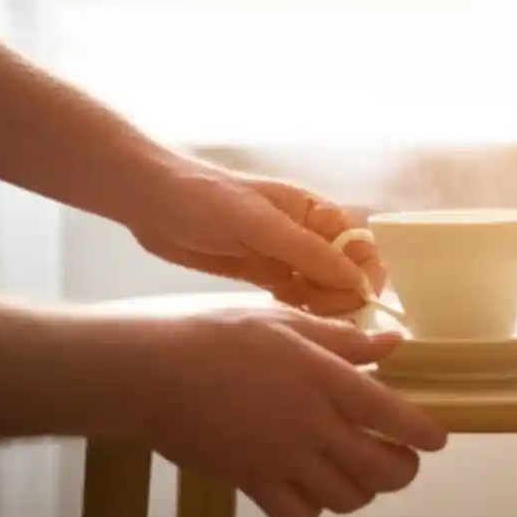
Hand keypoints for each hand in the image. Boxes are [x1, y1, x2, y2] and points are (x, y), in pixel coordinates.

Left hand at [129, 162, 385, 315]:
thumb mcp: (262, 225)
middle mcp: (305, 234)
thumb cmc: (207, 201)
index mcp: (314, 212)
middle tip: (321, 310)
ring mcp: (283, 255)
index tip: (362, 302)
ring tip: (305, 316)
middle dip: (343, 295)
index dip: (367, 274)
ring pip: (321, 287)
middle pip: (344, 272)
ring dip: (322, 305)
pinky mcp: (261, 273)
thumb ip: (310, 253)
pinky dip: (298, 308)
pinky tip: (289, 316)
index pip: (359, 246)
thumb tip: (358, 280)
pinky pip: (294, 296)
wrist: (149, 201)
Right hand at [129, 306, 445, 516]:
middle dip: (403, 468)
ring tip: (355, 469)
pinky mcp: (252, 481)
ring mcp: (283, 459)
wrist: (152, 372)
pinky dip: (311, 507)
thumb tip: (392, 344)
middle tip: (401, 457)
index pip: (396, 418)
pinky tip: (308, 485)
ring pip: (347, 498)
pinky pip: (298, 515)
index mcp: (326, 380)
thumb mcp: (286, 322)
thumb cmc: (216, 336)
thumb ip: (344, 340)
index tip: (436, 438)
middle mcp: (313, 426)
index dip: (425, 434)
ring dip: (361, 489)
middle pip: (383, 470)